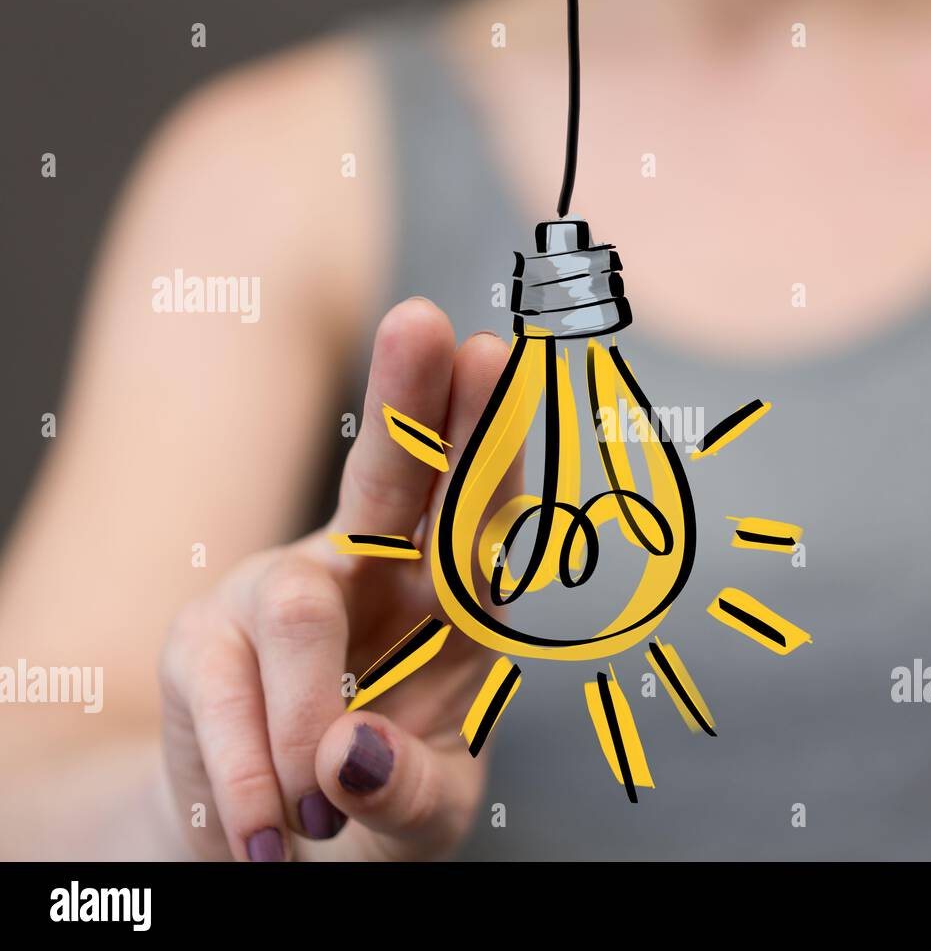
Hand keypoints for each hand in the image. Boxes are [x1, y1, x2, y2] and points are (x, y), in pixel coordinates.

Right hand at [159, 298, 514, 859]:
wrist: (271, 842)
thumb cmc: (372, 802)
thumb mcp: (423, 814)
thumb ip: (411, 792)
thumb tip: (350, 755)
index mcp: (452, 600)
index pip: (476, 512)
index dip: (488, 440)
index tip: (493, 357)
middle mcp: (369, 574)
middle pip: (388, 473)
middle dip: (408, 400)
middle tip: (424, 322)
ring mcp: (279, 595)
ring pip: (295, 610)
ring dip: (305, 723)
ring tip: (315, 816)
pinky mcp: (204, 642)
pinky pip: (220, 690)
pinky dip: (248, 772)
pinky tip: (266, 829)